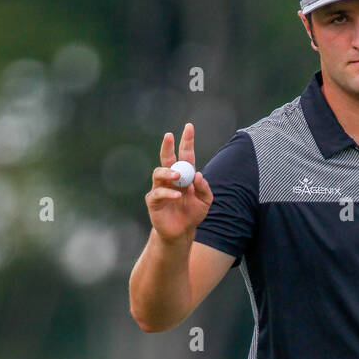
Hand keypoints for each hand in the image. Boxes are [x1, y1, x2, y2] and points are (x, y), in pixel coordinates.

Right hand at [145, 122, 213, 241]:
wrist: (181, 232)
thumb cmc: (192, 214)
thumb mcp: (205, 201)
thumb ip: (204, 188)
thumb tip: (198, 175)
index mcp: (184, 175)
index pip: (185, 154)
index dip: (187, 141)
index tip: (189, 126)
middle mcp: (170, 178)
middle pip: (167, 158)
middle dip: (167, 146)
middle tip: (169, 136)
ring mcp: (160, 188)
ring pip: (159, 173)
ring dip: (167, 172)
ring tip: (176, 175)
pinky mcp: (154, 201)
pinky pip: (158, 193)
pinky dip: (168, 193)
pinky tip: (177, 196)